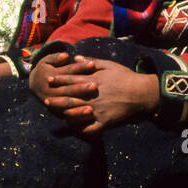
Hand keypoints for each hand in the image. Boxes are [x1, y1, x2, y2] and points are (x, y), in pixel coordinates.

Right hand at [29, 52, 97, 108]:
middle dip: (81, 87)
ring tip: (92, 105)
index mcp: (50, 75)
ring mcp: (53, 102)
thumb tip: (65, 56)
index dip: (80, 67)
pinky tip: (89, 114)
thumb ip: (56, 58)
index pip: (68, 71)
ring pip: (68, 102)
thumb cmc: (46, 68)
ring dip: (80, 103)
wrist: (34, 84)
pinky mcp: (57, 110)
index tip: (92, 64)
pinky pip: (68, 114)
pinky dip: (78, 114)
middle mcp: (51, 90)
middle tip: (95, 85)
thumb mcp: (47, 60)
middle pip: (69, 88)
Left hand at [34, 56, 158, 134]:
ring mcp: (97, 110)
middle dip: (56, 98)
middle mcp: (92, 96)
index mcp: (93, 81)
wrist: (141, 93)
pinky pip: (89, 128)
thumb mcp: (109, 65)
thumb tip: (76, 58)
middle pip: (69, 97)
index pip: (71, 80)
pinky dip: (80, 129)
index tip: (49, 79)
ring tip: (56, 112)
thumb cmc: (125, 77)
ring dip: (64, 112)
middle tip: (46, 99)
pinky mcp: (104, 122)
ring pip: (75, 113)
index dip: (59, 80)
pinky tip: (73, 127)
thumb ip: (91, 62)